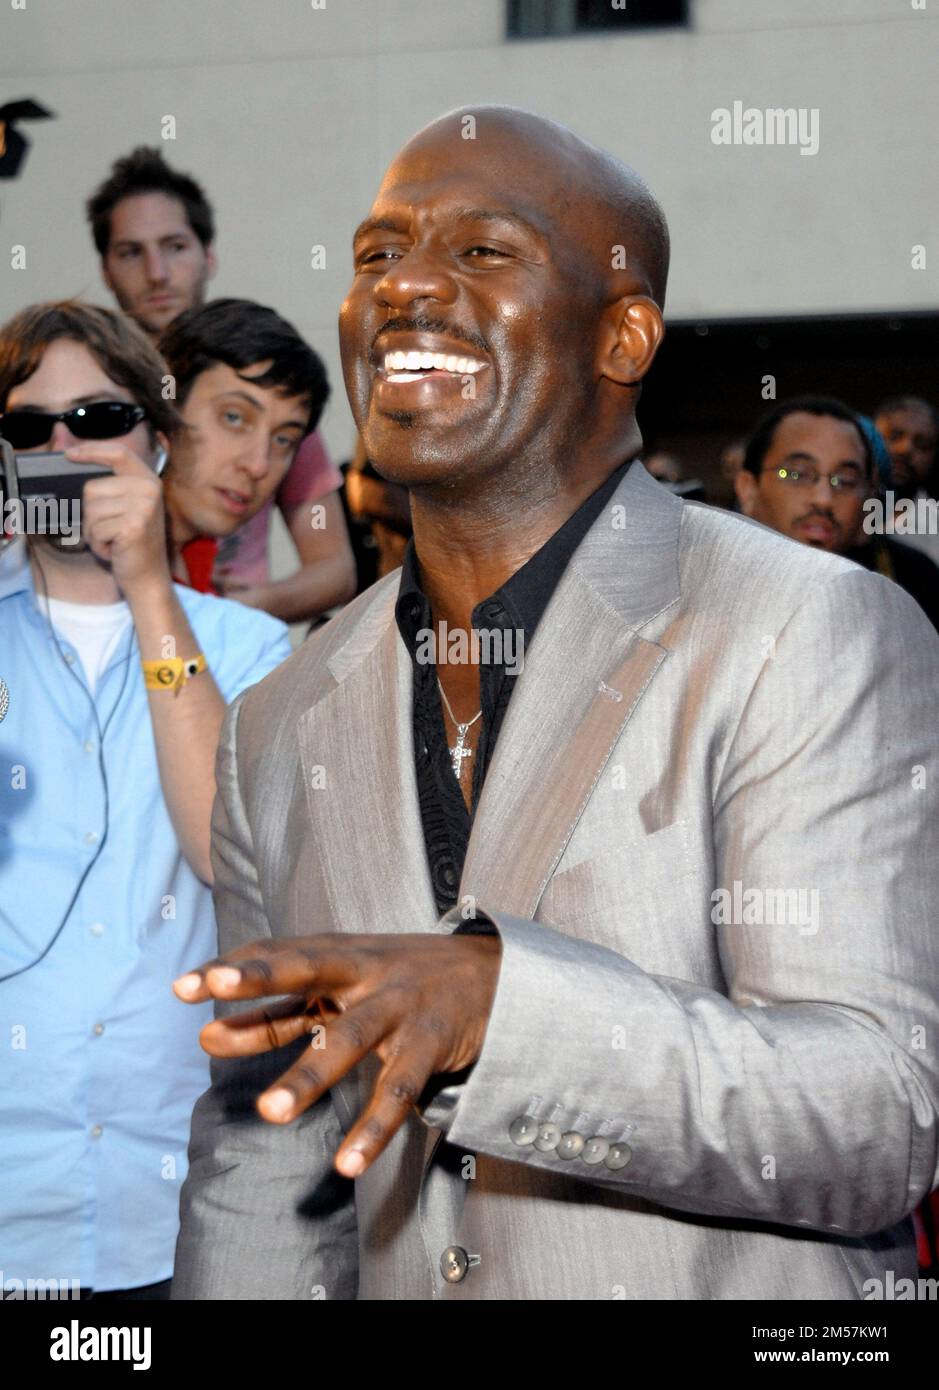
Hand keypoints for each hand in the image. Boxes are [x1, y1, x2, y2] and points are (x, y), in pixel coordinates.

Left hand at [69, 442, 170, 598]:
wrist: (148, 577)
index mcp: (149, 480)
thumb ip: (110, 485)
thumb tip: (75, 457)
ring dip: (94, 531)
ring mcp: (144, 506)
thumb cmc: (131, 543)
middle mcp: (149, 489)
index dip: (91, 450)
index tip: (69, 454)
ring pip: (91, 510)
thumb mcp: (126, 507)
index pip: (118, 453)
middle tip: (112, 529)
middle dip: (92, 513)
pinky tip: (115, 549)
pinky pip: (95, 529)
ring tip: (114, 540)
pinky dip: (98, 544)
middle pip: (92, 487)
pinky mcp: (134, 525)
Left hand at [173, 931, 501, 1175]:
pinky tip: (346, 1162)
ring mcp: (400, 1005)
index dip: (232, 970)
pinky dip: (374, 1129)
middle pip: (309, 967)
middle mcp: (366, 972)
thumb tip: (206, 1037)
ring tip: (270, 1113)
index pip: (277, 955)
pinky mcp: (431, 1042)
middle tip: (216, 989)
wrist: (496, 975)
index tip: (182, 988)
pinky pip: (398, 1090)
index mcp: (339, 954)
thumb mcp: (340, 989)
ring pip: (350, 1037)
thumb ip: (275, 1014)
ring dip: (310, 1074)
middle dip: (263, 976)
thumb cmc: (400, 981)